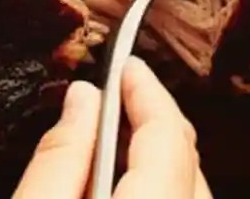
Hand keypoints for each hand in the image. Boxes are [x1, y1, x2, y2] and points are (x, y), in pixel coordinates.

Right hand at [13, 56, 212, 198]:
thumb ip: (60, 158)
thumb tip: (83, 98)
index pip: (168, 133)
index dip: (146, 91)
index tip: (126, 64)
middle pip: (187, 159)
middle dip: (152, 122)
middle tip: (113, 96)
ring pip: (189, 188)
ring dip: (155, 161)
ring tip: (109, 143)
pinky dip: (158, 191)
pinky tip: (118, 188)